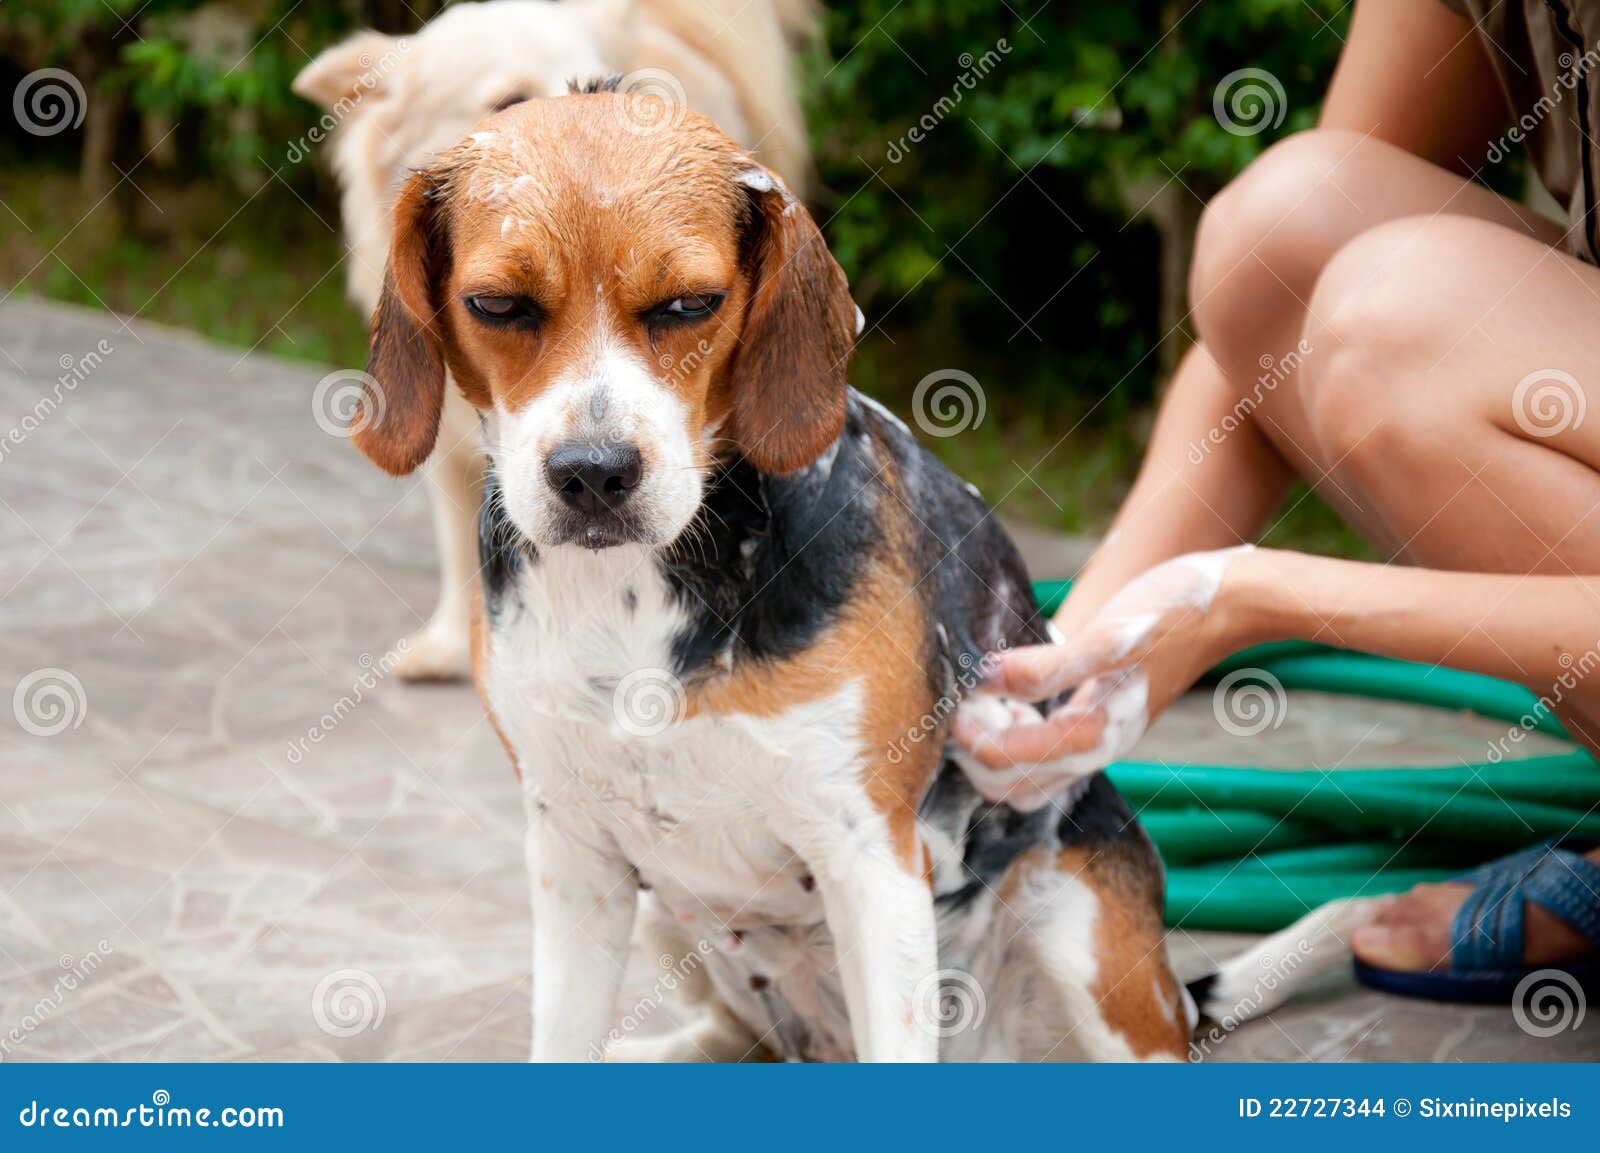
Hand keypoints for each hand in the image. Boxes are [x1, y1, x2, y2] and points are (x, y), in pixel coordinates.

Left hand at [951, 546, 1254, 810]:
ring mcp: (1097, 739)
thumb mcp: (1107, 637)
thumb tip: (985, 679)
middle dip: (977, 753)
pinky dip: (1016, 733)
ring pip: (1027, 777)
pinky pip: (1044, 752)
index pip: (1007, 765)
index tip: (954, 696)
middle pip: (1011, 788)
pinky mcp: (1099, 722)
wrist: (1228, 605)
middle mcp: (1094, 750)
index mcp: (1094, 736)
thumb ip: (1045, 667)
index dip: (970, 736)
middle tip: (966, 700)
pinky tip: (1014, 691)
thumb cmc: (1170, 613)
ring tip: (988, 696)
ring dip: (995, 747)